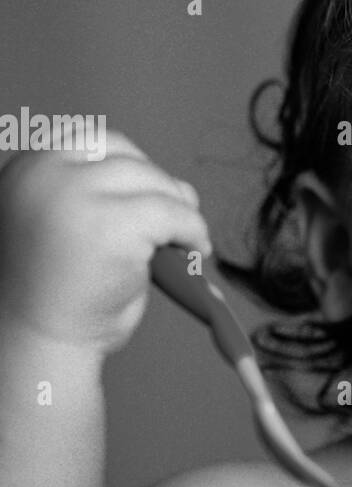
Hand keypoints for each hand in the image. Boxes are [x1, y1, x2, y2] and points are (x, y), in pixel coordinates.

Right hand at [0, 129, 211, 355]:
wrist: (40, 347)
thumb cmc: (55, 299)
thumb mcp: (72, 229)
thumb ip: (109, 199)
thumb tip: (181, 189)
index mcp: (23, 170)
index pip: (86, 139)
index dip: (126, 163)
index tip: (147, 192)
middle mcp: (41, 172)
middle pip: (123, 151)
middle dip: (156, 183)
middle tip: (176, 223)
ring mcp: (76, 194)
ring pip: (153, 181)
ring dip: (179, 211)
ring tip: (185, 245)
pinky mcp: (113, 223)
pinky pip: (174, 213)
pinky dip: (194, 232)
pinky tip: (194, 254)